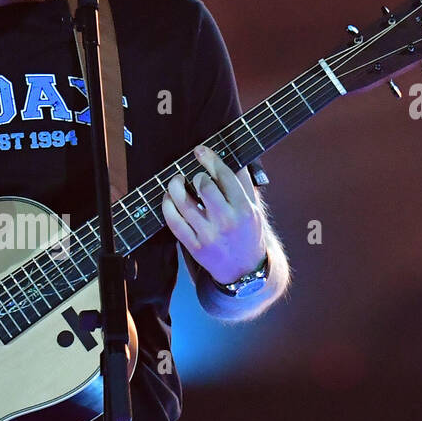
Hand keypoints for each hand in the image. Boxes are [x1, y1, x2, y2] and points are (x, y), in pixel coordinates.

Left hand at [161, 144, 265, 284]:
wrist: (245, 270)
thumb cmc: (248, 233)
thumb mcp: (253, 208)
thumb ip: (243, 183)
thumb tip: (232, 156)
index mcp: (244, 209)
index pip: (225, 176)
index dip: (210, 159)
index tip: (200, 151)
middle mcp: (226, 221)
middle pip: (204, 187)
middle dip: (196, 176)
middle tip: (194, 176)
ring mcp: (209, 235)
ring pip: (184, 204)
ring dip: (175, 187)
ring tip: (176, 181)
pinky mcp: (195, 246)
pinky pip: (174, 223)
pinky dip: (167, 207)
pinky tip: (168, 199)